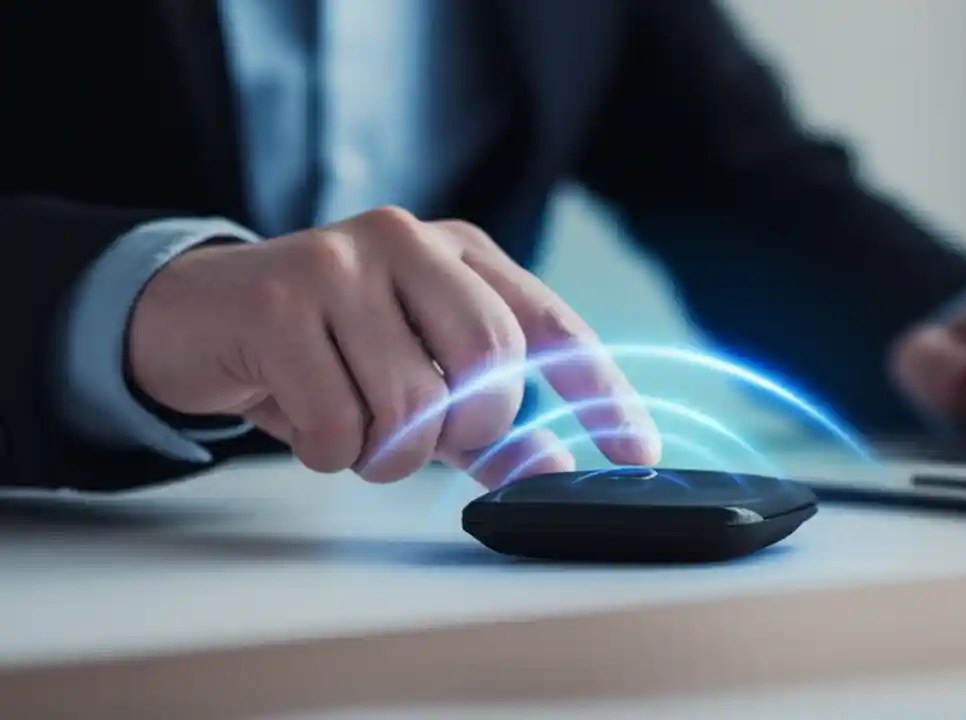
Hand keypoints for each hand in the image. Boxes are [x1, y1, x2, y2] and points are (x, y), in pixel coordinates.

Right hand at [129, 206, 659, 484]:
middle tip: (430, 439)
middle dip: (470, 429)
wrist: (196, 316)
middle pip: (493, 361)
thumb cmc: (324, 349)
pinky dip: (327, 451)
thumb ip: (486, 423)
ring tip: (351, 427)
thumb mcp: (417, 379)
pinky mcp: (278, 298)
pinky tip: (299, 416)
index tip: (636, 454)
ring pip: (413, 403)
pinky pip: (337, 423)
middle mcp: (410, 241)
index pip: (553, 324)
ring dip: (385, 452)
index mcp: (460, 252)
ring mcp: (341, 261)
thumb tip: (554, 468)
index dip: (601, 394)